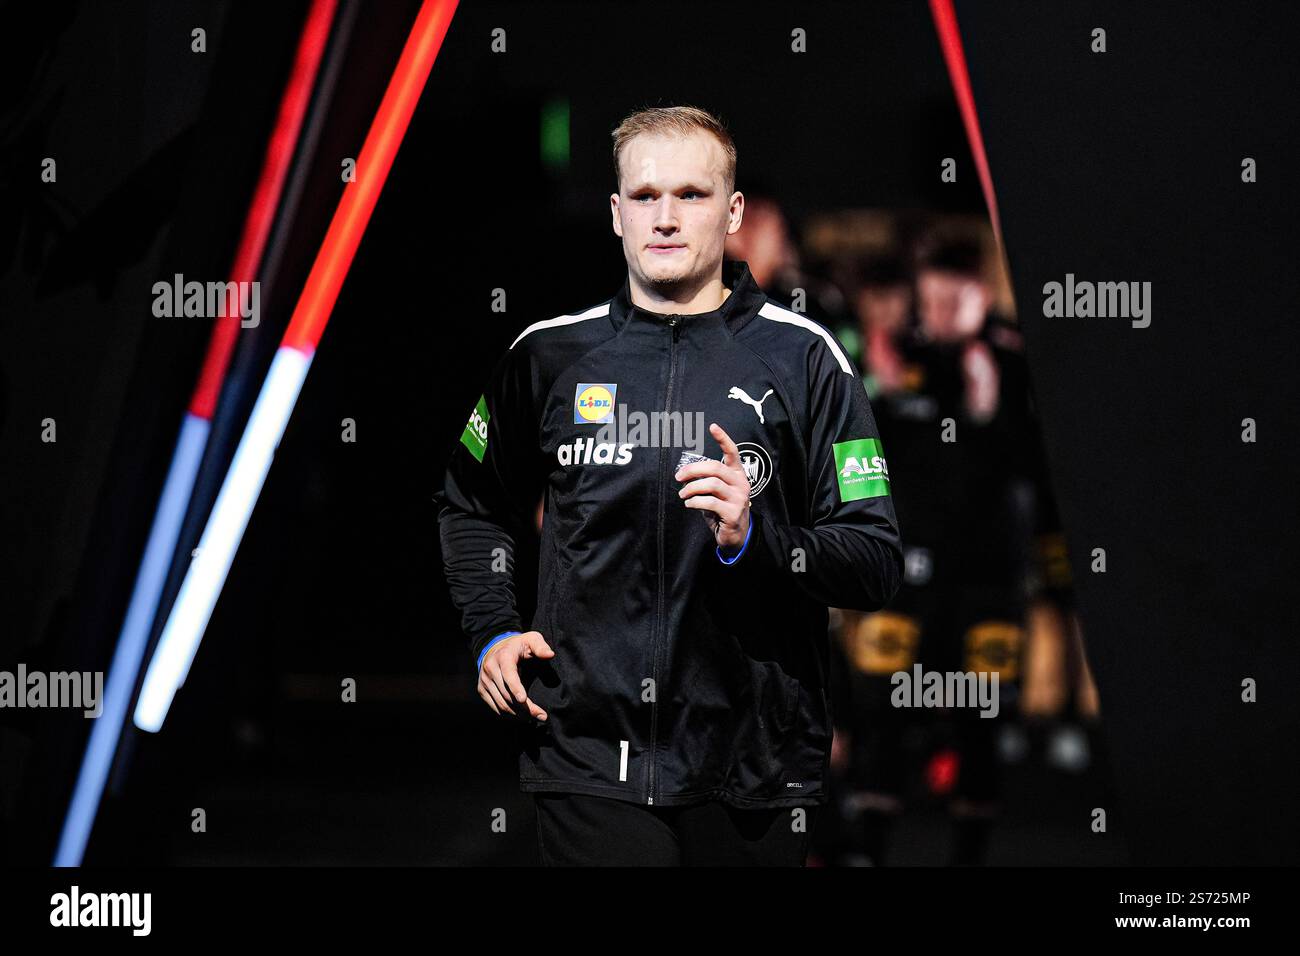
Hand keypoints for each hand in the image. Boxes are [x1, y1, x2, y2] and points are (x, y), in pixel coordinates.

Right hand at [478, 630, 553, 720]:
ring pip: (501, 704)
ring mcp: (484, 681)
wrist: (495, 647)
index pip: (508, 674)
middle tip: (542, 715)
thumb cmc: (518, 645)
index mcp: (503, 656)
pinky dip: (509, 714)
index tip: (524, 699)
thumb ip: (541, 646)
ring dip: (518, 714)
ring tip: (535, 717)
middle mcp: (490, 669)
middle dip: (525, 707)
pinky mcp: (482, 690)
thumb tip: (550, 655)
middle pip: (507, 694)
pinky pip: (496, 707)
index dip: (516, 687)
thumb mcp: (531, 639)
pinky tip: (522, 716)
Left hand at [674, 422, 750, 556]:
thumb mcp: (715, 492)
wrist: (735, 535)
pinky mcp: (733, 512)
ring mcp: (739, 498)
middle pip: (715, 467)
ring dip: (691, 488)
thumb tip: (684, 474)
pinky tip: (689, 504)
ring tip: (683, 494)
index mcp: (737, 474)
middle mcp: (741, 483)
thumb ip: (706, 480)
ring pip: (711, 484)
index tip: (712, 426)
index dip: (723, 438)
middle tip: (679, 476)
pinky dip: (695, 502)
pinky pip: (709, 502)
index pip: (732, 452)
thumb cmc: (722, 509)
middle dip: (693, 470)